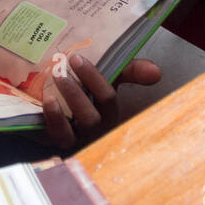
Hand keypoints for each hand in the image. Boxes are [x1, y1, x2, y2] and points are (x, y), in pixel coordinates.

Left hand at [41, 55, 160, 150]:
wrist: (67, 109)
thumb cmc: (93, 92)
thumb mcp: (113, 78)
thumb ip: (133, 70)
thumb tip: (157, 72)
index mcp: (110, 113)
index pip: (107, 99)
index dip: (93, 79)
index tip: (76, 59)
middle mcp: (95, 130)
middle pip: (89, 119)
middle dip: (75, 94)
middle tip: (60, 71)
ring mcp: (76, 141)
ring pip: (70, 134)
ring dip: (60, 111)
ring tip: (51, 86)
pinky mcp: (58, 145)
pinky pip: (55, 140)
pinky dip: (51, 121)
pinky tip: (47, 102)